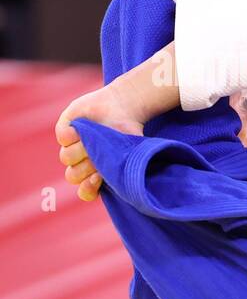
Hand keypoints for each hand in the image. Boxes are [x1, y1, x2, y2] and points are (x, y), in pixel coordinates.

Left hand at [55, 83, 145, 201]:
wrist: (124, 106)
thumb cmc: (130, 133)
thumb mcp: (133, 154)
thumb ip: (127, 172)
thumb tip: (118, 181)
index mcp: (97, 172)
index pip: (85, 192)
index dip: (89, 188)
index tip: (99, 178)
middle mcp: (82, 161)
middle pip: (73, 176)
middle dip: (87, 167)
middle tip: (101, 155)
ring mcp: (72, 146)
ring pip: (66, 158)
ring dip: (81, 150)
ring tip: (95, 138)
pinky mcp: (65, 129)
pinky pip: (62, 138)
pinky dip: (72, 135)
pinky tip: (84, 128)